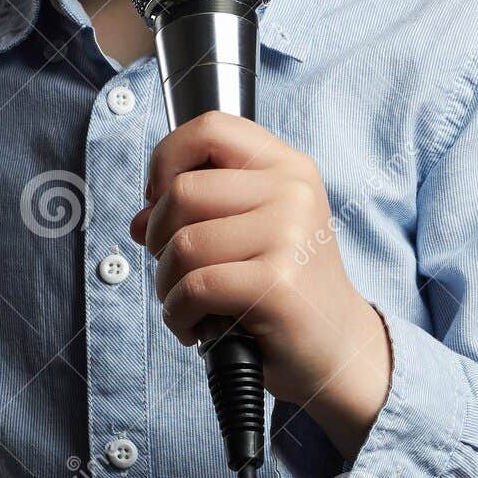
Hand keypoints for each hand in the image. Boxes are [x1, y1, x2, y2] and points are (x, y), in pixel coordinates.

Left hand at [128, 111, 391, 456]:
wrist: (338, 349)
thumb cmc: (285, 288)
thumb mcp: (251, 231)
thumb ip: (198, 210)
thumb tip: (139, 218)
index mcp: (288, 167)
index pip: (210, 128)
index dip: (166, 159)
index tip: (159, 198)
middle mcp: (293, 192)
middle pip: (182, 191)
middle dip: (157, 237)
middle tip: (177, 269)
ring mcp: (289, 235)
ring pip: (183, 243)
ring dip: (166, 284)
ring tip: (187, 304)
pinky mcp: (277, 283)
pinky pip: (194, 287)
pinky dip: (178, 314)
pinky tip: (195, 328)